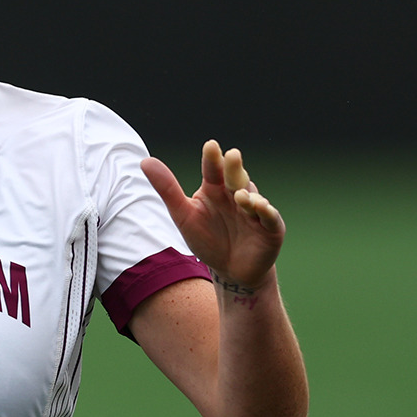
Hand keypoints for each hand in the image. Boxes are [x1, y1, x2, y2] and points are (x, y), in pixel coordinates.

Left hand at [142, 141, 283, 288]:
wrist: (230, 271)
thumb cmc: (208, 239)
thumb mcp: (183, 215)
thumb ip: (168, 189)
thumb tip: (145, 161)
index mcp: (216, 189)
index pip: (213, 171)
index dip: (212, 159)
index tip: (210, 146)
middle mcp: (237, 194)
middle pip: (236, 178)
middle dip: (234, 168)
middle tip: (232, 155)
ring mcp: (255, 210)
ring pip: (253, 198)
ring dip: (247, 195)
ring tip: (239, 195)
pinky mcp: (271, 228)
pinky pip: (270, 217)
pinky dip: (266, 212)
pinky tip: (259, 207)